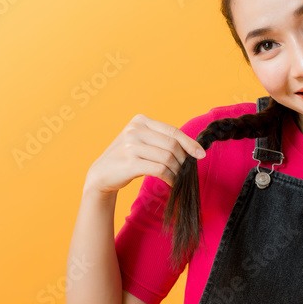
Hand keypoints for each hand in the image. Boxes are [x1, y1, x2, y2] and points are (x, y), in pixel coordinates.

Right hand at [85, 113, 206, 195]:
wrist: (101, 174)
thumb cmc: (127, 158)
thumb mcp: (142, 142)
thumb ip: (162, 140)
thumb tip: (193, 148)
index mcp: (140, 121)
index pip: (172, 131)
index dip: (189, 143)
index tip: (201, 154)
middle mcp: (134, 130)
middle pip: (172, 145)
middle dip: (183, 160)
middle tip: (186, 171)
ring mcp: (131, 146)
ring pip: (168, 157)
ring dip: (177, 170)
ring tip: (177, 178)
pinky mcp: (130, 162)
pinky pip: (160, 169)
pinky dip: (170, 177)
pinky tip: (171, 182)